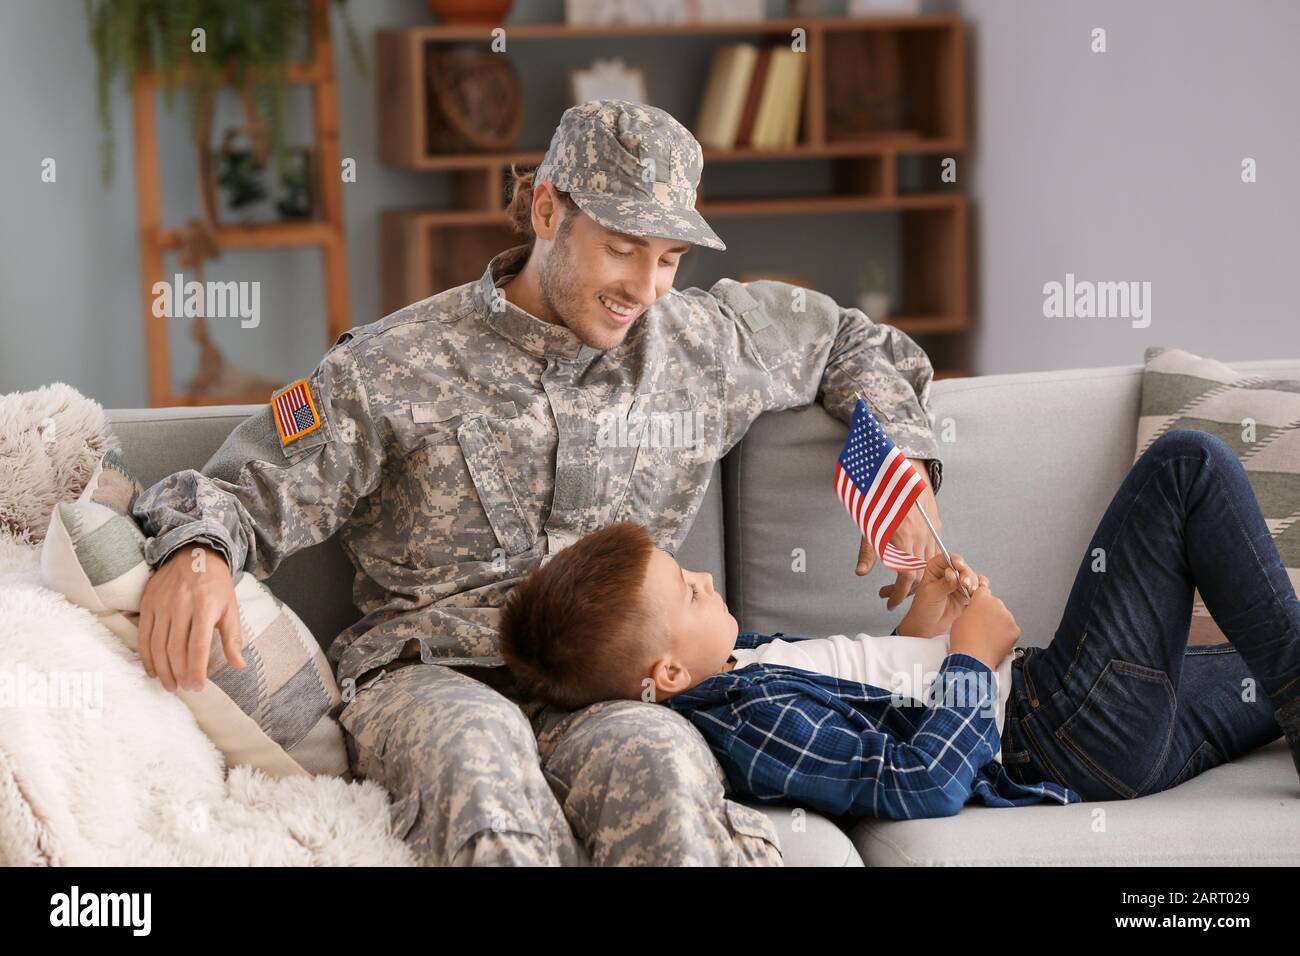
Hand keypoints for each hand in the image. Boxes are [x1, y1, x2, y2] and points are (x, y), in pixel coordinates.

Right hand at [137, 544, 244, 693]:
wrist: (194, 555)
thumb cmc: (216, 585)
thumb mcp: (231, 608)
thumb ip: (233, 638)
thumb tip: (239, 665)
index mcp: (205, 606)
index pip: (198, 646)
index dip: (196, 670)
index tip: (197, 687)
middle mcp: (181, 605)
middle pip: (175, 648)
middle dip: (179, 673)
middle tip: (183, 688)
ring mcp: (161, 605)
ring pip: (157, 645)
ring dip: (162, 669)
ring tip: (170, 685)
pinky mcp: (147, 604)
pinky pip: (144, 636)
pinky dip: (146, 657)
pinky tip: (153, 670)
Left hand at [856, 459, 941, 611]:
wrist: (906, 468)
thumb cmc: (883, 494)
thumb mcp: (870, 524)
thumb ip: (869, 551)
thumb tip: (861, 573)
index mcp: (904, 538)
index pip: (906, 577)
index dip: (899, 594)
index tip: (890, 604)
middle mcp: (922, 537)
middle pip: (920, 576)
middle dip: (906, 591)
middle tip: (889, 597)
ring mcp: (932, 532)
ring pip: (929, 566)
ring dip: (915, 579)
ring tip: (899, 585)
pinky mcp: (937, 527)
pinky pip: (933, 552)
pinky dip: (924, 564)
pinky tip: (911, 565)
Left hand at [897, 551, 986, 637]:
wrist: (928, 626)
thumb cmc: (924, 608)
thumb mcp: (932, 594)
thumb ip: (944, 584)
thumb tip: (952, 573)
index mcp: (935, 569)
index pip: (947, 558)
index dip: (955, 559)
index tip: (959, 565)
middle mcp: (948, 573)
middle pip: (963, 567)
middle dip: (966, 574)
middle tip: (965, 583)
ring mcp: (958, 584)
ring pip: (971, 577)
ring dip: (974, 582)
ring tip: (971, 590)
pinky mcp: (966, 594)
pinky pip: (977, 587)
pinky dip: (981, 588)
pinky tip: (979, 591)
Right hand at [948, 584, 1020, 670]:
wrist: (973, 659)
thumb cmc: (963, 640)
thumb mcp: (959, 618)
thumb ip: (970, 610)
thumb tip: (975, 611)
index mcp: (982, 599)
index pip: (983, 591)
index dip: (979, 599)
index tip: (979, 606)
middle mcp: (997, 605)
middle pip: (995, 604)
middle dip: (990, 612)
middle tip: (981, 625)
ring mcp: (1008, 617)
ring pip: (1004, 616)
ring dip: (998, 623)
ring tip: (988, 636)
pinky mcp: (1015, 630)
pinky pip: (1011, 629)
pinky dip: (1005, 634)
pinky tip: (995, 641)